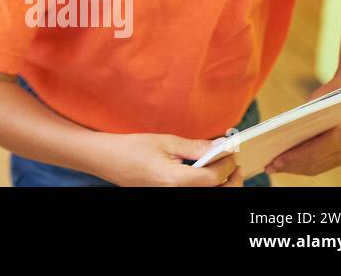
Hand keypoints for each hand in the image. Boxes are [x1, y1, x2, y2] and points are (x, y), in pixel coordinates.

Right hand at [97, 133, 240, 186]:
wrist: (107, 160)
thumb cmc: (132, 148)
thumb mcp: (165, 142)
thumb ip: (195, 147)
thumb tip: (220, 146)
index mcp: (176, 180)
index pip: (214, 177)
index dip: (227, 164)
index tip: (231, 151)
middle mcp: (177, 194)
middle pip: (217, 194)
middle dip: (231, 180)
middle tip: (234, 164)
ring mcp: (173, 197)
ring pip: (208, 195)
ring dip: (220, 184)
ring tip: (222, 169)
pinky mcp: (170, 197)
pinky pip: (196, 194)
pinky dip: (206, 186)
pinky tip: (205, 174)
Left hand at [263, 79, 340, 176]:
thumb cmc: (327, 96)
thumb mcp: (311, 106)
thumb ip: (298, 124)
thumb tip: (275, 140)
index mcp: (340, 136)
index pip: (312, 153)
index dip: (292, 159)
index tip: (274, 161)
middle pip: (312, 163)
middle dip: (289, 166)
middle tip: (268, 167)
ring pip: (315, 168)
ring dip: (294, 169)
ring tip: (273, 168)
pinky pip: (320, 166)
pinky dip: (302, 166)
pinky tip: (287, 165)